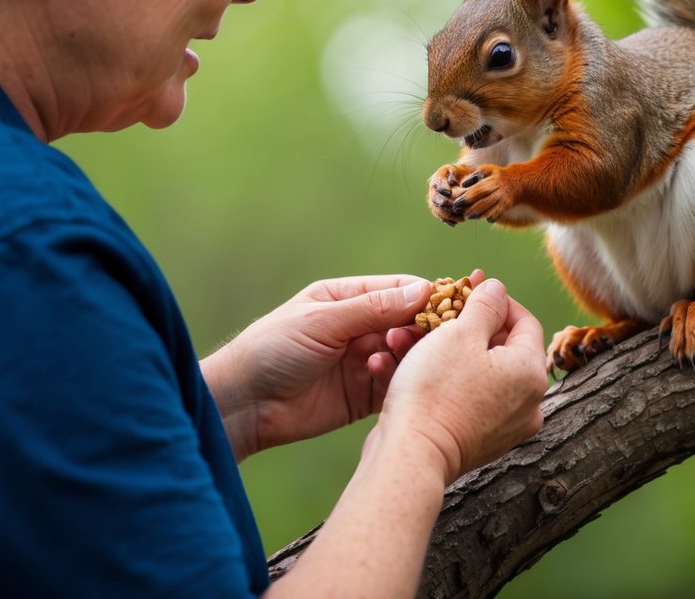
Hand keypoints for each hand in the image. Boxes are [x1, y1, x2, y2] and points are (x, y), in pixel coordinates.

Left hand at [202, 274, 441, 460]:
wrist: (243, 404)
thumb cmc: (272, 349)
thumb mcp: (322, 321)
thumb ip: (373, 307)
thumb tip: (423, 290)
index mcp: (347, 298)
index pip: (398, 289)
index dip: (426, 296)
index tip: (450, 305)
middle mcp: (359, 328)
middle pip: (408, 323)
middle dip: (420, 329)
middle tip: (425, 337)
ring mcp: (362, 361)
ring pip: (405, 355)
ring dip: (408, 355)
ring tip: (397, 356)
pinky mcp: (363, 395)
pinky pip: (394, 385)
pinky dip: (397, 382)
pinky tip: (382, 378)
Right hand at [374, 278, 546, 483]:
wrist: (411, 456)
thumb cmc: (436, 390)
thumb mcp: (460, 333)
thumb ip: (485, 305)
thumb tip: (498, 288)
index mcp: (531, 372)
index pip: (524, 322)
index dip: (496, 301)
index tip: (468, 291)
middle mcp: (528, 403)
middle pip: (498, 349)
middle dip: (460, 328)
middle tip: (431, 316)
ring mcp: (505, 427)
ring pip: (474, 374)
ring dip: (440, 353)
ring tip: (404, 341)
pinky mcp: (479, 442)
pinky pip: (462, 399)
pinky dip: (437, 381)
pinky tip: (399, 368)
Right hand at [427, 163, 472, 225]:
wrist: (462, 180)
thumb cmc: (464, 174)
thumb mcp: (463, 170)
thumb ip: (458, 174)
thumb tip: (452, 181)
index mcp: (438, 177)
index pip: (437, 183)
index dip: (442, 187)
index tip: (449, 192)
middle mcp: (433, 189)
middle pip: (434, 197)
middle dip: (443, 203)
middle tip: (453, 207)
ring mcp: (434, 199)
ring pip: (435, 209)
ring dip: (446, 214)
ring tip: (457, 217)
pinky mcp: (437, 208)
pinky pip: (438, 216)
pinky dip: (446, 220)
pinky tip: (454, 223)